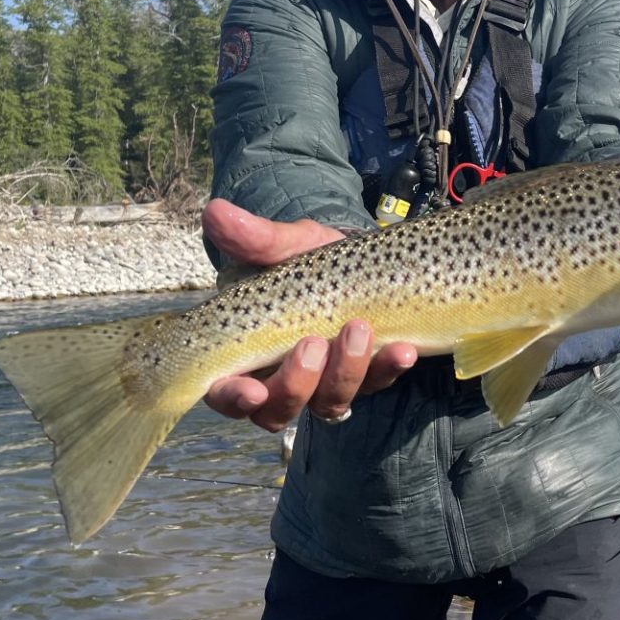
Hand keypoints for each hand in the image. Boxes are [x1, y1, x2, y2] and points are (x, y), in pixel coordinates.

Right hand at [199, 198, 416, 431]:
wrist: (359, 258)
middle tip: (314, 342)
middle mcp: (281, 381)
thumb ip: (256, 239)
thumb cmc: (309, 259)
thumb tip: (215, 211)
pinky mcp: (366, 377)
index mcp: (245, 356)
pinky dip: (389, 368)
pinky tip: (405, 349)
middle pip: (279, 408)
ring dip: (346, 372)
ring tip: (361, 329)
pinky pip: (377, 383)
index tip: (251, 390)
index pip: (226, 393)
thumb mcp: (287, 246)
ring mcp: (325, 384)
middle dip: (297, 382)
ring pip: (330, 402)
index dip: (234, 399)